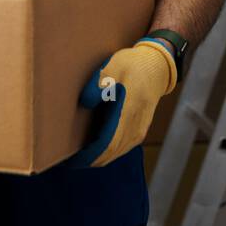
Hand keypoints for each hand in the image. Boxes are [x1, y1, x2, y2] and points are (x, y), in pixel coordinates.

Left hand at [65, 38, 177, 168]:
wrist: (156, 68)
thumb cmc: (132, 66)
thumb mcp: (113, 67)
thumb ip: (98, 84)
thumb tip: (85, 102)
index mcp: (129, 112)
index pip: (108, 144)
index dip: (89, 155)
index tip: (72, 159)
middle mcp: (136, 127)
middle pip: (110, 154)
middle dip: (89, 159)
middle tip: (69, 160)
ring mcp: (139, 131)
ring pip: (116, 153)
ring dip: (98, 157)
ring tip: (78, 156)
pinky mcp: (139, 131)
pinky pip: (121, 148)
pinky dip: (107, 152)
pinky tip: (95, 148)